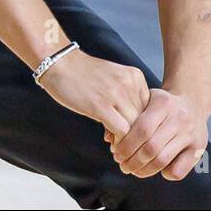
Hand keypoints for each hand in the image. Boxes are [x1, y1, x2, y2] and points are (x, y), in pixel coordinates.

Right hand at [36, 49, 150, 138]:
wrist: (60, 64)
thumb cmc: (84, 75)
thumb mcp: (114, 79)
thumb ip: (126, 98)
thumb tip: (133, 128)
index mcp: (135, 76)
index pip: (149, 108)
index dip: (140, 123)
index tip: (129, 131)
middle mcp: (129, 83)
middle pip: (144, 119)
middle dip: (135, 135)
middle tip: (124, 144)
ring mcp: (116, 94)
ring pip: (134, 127)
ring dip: (127, 140)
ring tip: (117, 146)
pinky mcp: (101, 106)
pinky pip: (121, 131)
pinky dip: (118, 141)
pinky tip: (110, 141)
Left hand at [109, 88, 208, 180]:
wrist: (192, 101)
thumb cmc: (162, 104)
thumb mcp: (145, 100)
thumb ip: (127, 116)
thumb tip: (108, 138)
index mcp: (163, 104)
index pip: (142, 129)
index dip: (126, 145)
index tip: (116, 153)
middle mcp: (179, 118)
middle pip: (151, 147)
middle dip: (132, 161)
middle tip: (123, 165)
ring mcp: (190, 133)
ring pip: (162, 159)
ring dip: (144, 170)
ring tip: (134, 170)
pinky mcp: (199, 147)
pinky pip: (179, 170)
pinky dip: (165, 173)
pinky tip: (157, 169)